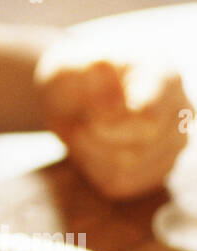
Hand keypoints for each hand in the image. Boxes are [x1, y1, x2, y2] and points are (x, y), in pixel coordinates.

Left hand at [34, 32, 189, 199]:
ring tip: (85, 132)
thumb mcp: (68, 66)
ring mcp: (174, 143)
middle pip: (140, 148)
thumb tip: (107, 79)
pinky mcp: (157, 170)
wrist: (71, 98)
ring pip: (130, 169)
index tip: (86, 114)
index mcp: (166, 76)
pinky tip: (92, 148)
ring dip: (92, 154)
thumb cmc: (72, 77)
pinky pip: (122, 184)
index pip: (149, 119)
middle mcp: (181, 111)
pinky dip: (95, 169)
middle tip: (80, 122)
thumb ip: (88, 73)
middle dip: (97, 139)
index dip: (108, 125)